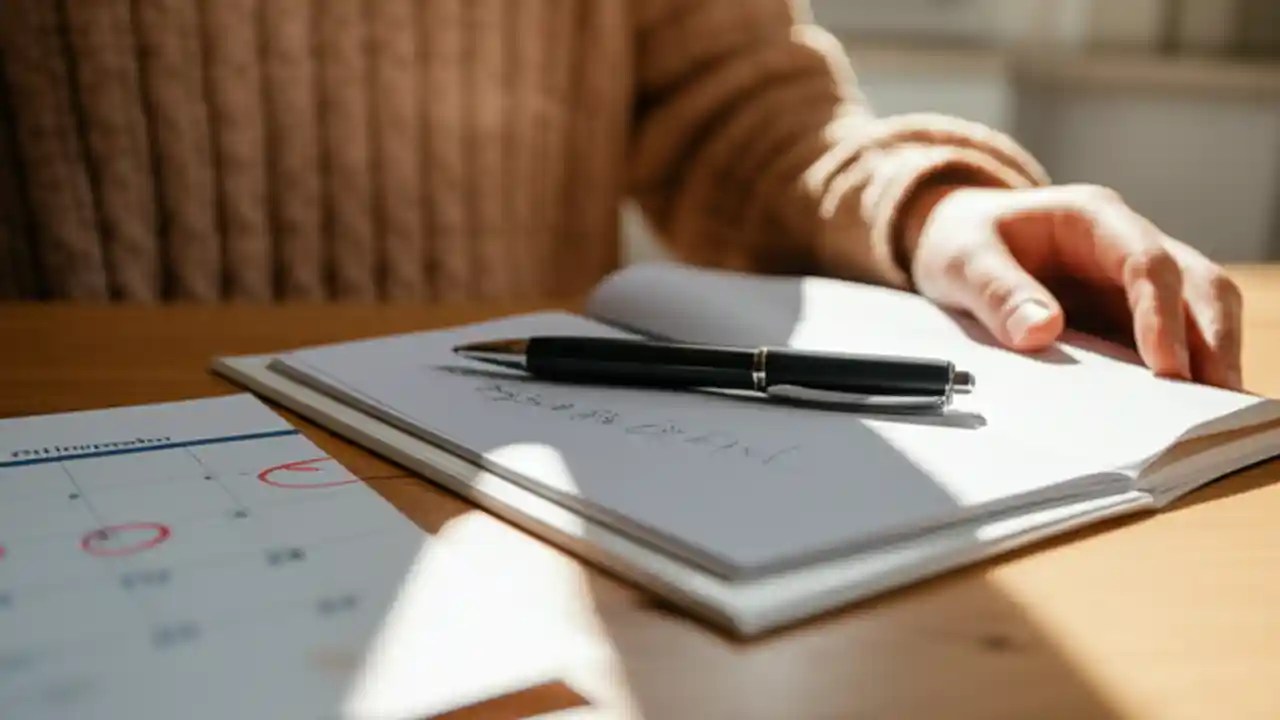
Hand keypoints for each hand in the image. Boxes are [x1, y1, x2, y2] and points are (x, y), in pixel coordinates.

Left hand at [899, 183, 1242, 388]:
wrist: (956, 236)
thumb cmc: (963, 240)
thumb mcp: (963, 261)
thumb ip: (998, 293)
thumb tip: (1040, 332)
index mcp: (1092, 218)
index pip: (1147, 262)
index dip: (1162, 315)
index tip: (1166, 368)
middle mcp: (1127, 243)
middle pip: (1198, 285)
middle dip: (1213, 343)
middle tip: (1215, 405)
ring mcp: (1134, 280)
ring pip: (1200, 311)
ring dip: (1210, 360)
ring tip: (1208, 417)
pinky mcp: (1128, 313)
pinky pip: (1171, 339)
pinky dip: (1183, 371)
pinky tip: (1178, 412)